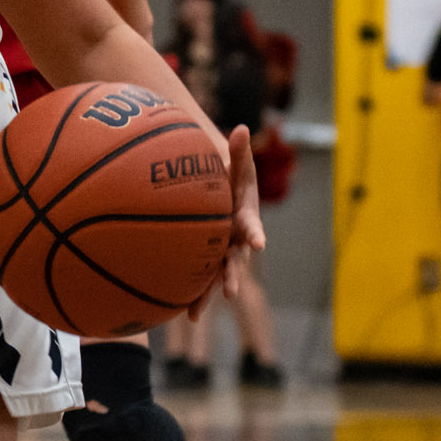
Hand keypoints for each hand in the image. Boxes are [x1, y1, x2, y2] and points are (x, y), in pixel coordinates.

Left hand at [191, 124, 264, 320]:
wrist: (222, 191)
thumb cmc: (229, 175)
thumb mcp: (235, 162)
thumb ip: (239, 150)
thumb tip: (244, 127)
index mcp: (244, 217)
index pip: (251, 225)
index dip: (255, 234)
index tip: (257, 243)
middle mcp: (236, 239)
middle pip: (236, 259)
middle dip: (232, 275)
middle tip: (229, 291)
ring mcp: (222, 251)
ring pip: (216, 275)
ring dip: (208, 293)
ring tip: (196, 312)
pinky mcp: (208, 259)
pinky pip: (200, 278)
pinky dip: (193, 295)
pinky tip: (182, 314)